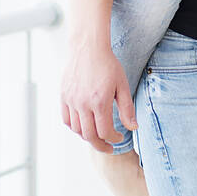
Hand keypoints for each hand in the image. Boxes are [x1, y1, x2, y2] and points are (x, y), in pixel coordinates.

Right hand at [60, 38, 136, 153]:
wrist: (88, 47)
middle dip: (100, 145)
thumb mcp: (122, 85)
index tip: (119, 138)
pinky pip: (67, 119)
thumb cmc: (108, 64)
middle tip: (108, 148)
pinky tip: (83, 126)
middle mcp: (83, 103)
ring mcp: (71, 100)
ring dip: (88, 137)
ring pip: (77, 130)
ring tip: (97, 136)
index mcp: (99, 101)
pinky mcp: (64, 96)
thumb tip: (132, 128)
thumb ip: (127, 109)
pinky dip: (74, 127)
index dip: (113, 139)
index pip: (105, 132)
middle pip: (89, 136)